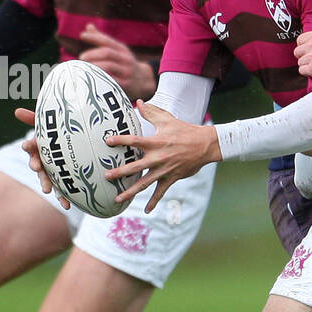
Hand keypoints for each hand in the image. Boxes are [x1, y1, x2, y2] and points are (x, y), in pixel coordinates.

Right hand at [12, 107, 70, 208]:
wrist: (71, 148)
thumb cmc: (57, 135)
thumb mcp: (47, 127)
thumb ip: (34, 119)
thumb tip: (16, 111)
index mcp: (39, 149)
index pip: (31, 146)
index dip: (29, 146)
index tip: (27, 144)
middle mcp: (42, 162)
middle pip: (37, 165)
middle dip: (36, 167)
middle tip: (36, 167)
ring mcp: (51, 173)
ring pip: (48, 179)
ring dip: (48, 185)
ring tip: (48, 190)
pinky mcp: (62, 182)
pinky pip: (62, 190)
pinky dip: (63, 198)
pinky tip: (68, 206)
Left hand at [78, 23, 156, 98]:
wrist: (143, 81)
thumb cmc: (124, 63)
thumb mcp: (118, 50)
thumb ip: (102, 39)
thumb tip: (89, 26)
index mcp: (122, 49)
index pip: (107, 41)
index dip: (94, 37)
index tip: (82, 35)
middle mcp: (125, 59)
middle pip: (107, 52)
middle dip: (92, 54)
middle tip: (81, 57)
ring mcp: (126, 72)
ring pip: (109, 66)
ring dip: (94, 66)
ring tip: (84, 68)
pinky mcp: (126, 84)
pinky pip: (111, 80)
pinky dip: (101, 78)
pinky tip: (92, 78)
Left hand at [104, 101, 219, 212]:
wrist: (205, 145)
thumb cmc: (185, 131)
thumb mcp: (168, 120)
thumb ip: (151, 113)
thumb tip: (140, 102)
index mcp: (155, 142)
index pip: (134, 141)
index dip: (120, 140)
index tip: (107, 141)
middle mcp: (158, 158)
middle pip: (135, 167)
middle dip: (119, 172)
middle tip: (106, 176)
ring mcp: (164, 170)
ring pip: (144, 183)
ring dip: (130, 191)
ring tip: (117, 198)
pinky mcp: (171, 178)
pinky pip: (161, 191)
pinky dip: (154, 201)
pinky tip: (146, 210)